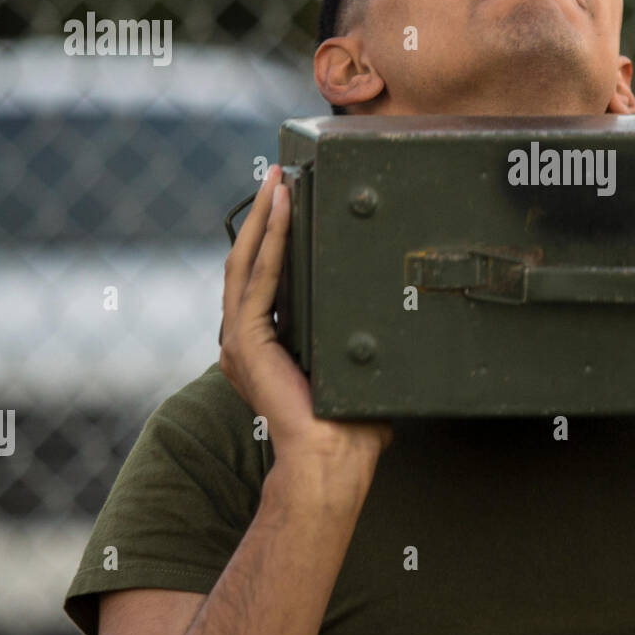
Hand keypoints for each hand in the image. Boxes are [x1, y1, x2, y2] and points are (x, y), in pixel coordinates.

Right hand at [219, 164, 392, 497]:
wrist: (332, 461)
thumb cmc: (350, 425)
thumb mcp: (354, 366)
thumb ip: (359, 338)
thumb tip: (395, 315)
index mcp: (262, 342)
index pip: (260, 276)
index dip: (269, 236)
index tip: (285, 199)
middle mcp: (242, 338)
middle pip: (247, 260)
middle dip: (261, 214)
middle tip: (277, 174)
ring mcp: (239, 340)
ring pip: (246, 262)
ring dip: (262, 217)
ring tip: (277, 180)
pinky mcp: (245, 343)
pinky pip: (256, 279)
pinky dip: (269, 240)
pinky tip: (281, 211)